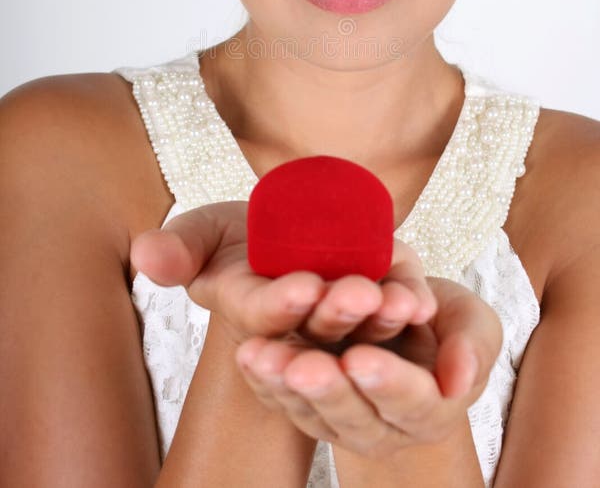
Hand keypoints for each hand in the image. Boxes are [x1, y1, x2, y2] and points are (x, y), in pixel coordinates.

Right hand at [129, 201, 437, 347]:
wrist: (285, 225)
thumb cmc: (234, 237)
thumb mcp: (203, 234)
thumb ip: (178, 248)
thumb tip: (144, 256)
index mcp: (254, 311)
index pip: (264, 314)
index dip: (280, 304)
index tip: (298, 288)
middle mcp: (301, 320)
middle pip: (320, 322)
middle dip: (337, 311)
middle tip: (356, 294)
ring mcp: (342, 308)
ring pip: (363, 321)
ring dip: (383, 315)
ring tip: (401, 303)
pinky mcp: (378, 287)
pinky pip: (396, 298)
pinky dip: (411, 298)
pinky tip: (426, 298)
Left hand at [235, 277, 502, 456]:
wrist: (402, 321)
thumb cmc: (442, 319)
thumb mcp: (470, 321)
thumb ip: (473, 345)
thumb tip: (459, 380)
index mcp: (432, 409)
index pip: (413, 402)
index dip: (387, 382)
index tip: (361, 358)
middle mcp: (385, 428)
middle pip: (356, 417)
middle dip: (329, 390)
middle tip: (305, 367)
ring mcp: (342, 423)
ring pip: (311, 413)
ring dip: (284, 386)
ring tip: (263, 357)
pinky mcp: (307, 408)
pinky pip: (282, 401)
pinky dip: (263, 379)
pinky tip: (249, 354)